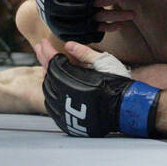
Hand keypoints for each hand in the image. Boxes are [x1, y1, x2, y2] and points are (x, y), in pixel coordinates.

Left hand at [42, 43, 160, 137]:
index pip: (54, 64)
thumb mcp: (104, 62)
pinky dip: (50, 93)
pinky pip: (51, 106)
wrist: (126, 108)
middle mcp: (67, 98)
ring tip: (46, 64)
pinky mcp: (67, 122)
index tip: (43, 43)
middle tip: (40, 49)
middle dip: (44, 60)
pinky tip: (52, 85)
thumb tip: (68, 45)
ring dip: (46, 76)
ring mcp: (65, 112)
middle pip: (48, 76)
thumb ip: (84, 53)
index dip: (48, 52)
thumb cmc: (118, 84)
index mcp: (75, 82)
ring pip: (48, 92)